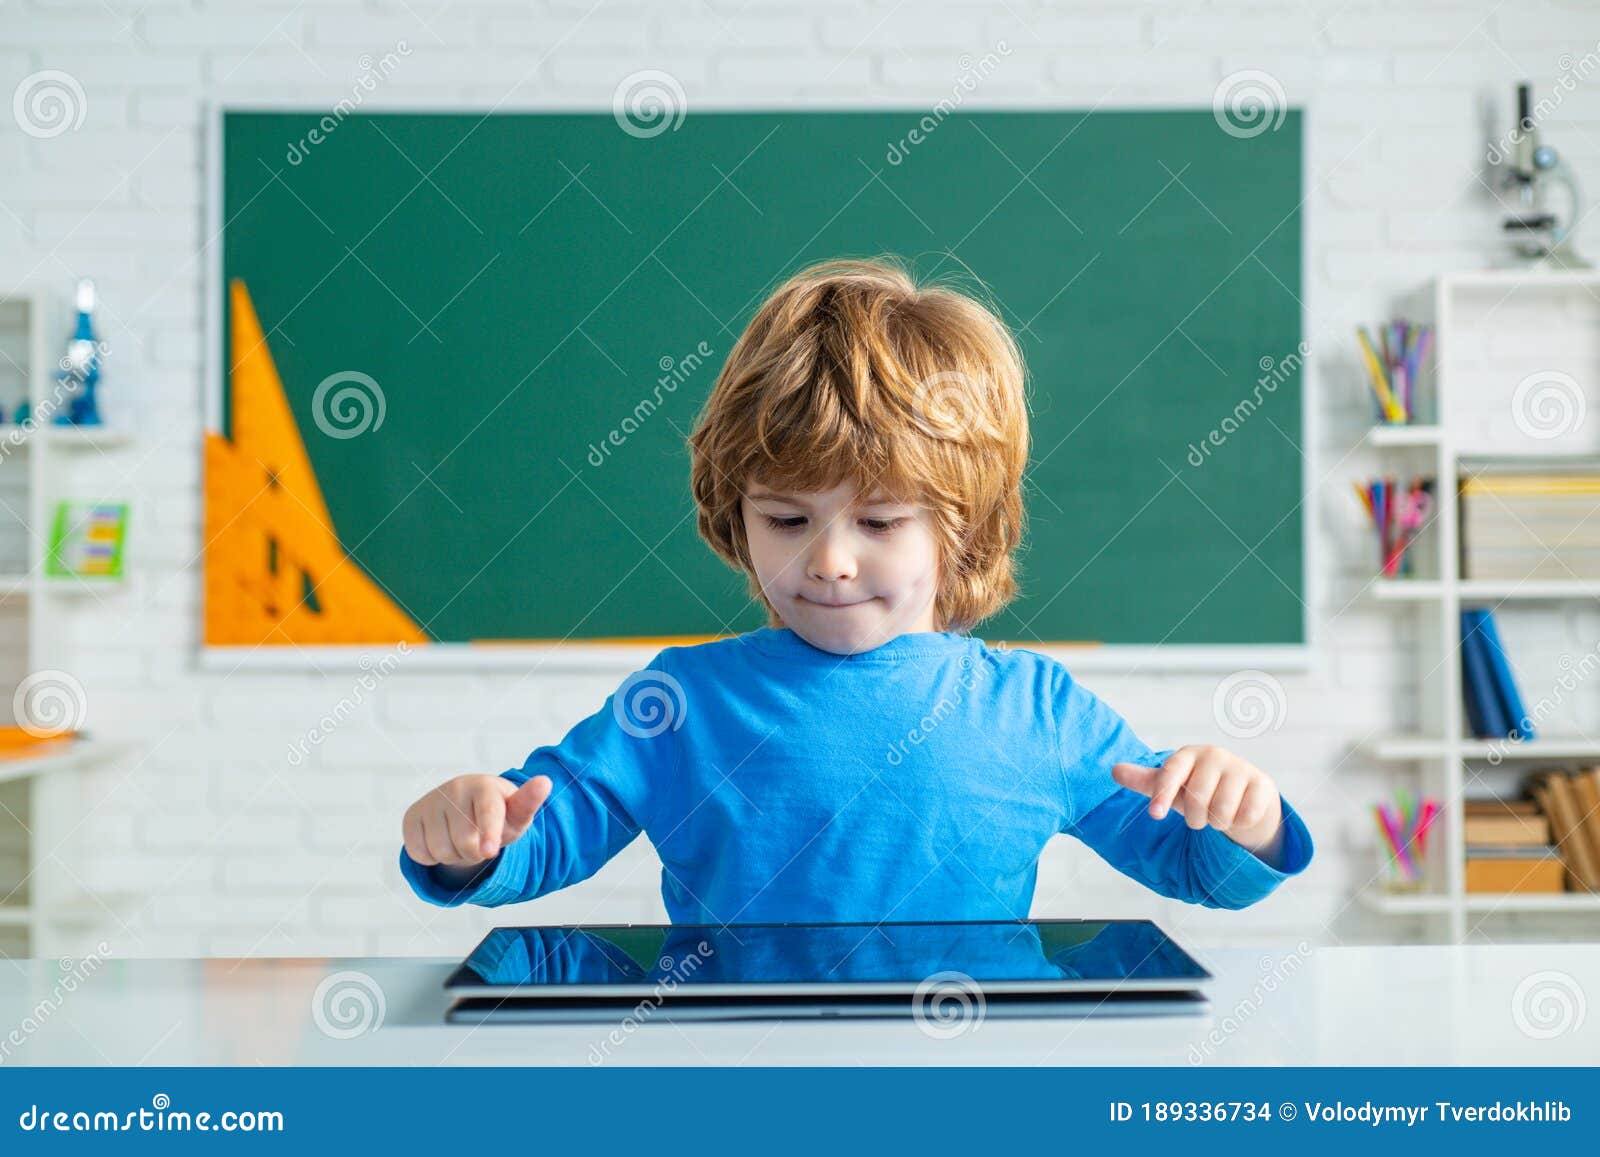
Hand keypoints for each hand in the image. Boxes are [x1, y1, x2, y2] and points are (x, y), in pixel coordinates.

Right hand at [402, 774, 552, 866]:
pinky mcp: (411, 816)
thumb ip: (528, 803)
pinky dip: (432, 857)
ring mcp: (431, 801)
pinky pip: (420, 854)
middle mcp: (455, 788)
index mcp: (485, 786)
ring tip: (462, 839)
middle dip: (475, 852)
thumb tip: (544, 782)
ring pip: (441, 851)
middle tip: (480, 840)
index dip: (488, 833)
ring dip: (454, 856)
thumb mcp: (516, 814)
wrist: (467, 806)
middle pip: (464, 843)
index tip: (490, 851)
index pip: (486, 813)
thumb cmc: (499, 813)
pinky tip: (442, 840)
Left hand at [1111, 745, 1282, 850]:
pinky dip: (1239, 824)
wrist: (1241, 794)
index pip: (1171, 773)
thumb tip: (1114, 771)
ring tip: (1218, 815)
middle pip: (1198, 798)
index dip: (1162, 795)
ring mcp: (1241, 768)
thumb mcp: (1171, 787)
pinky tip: (1239, 814)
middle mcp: (1215, 755)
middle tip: (1199, 818)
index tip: (1154, 815)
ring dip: (1217, 822)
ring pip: (1222, 811)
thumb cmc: (1198, 789)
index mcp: (1188, 754)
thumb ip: (1144, 781)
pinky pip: (1246, 815)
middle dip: (1196, 818)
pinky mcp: (1262, 784)